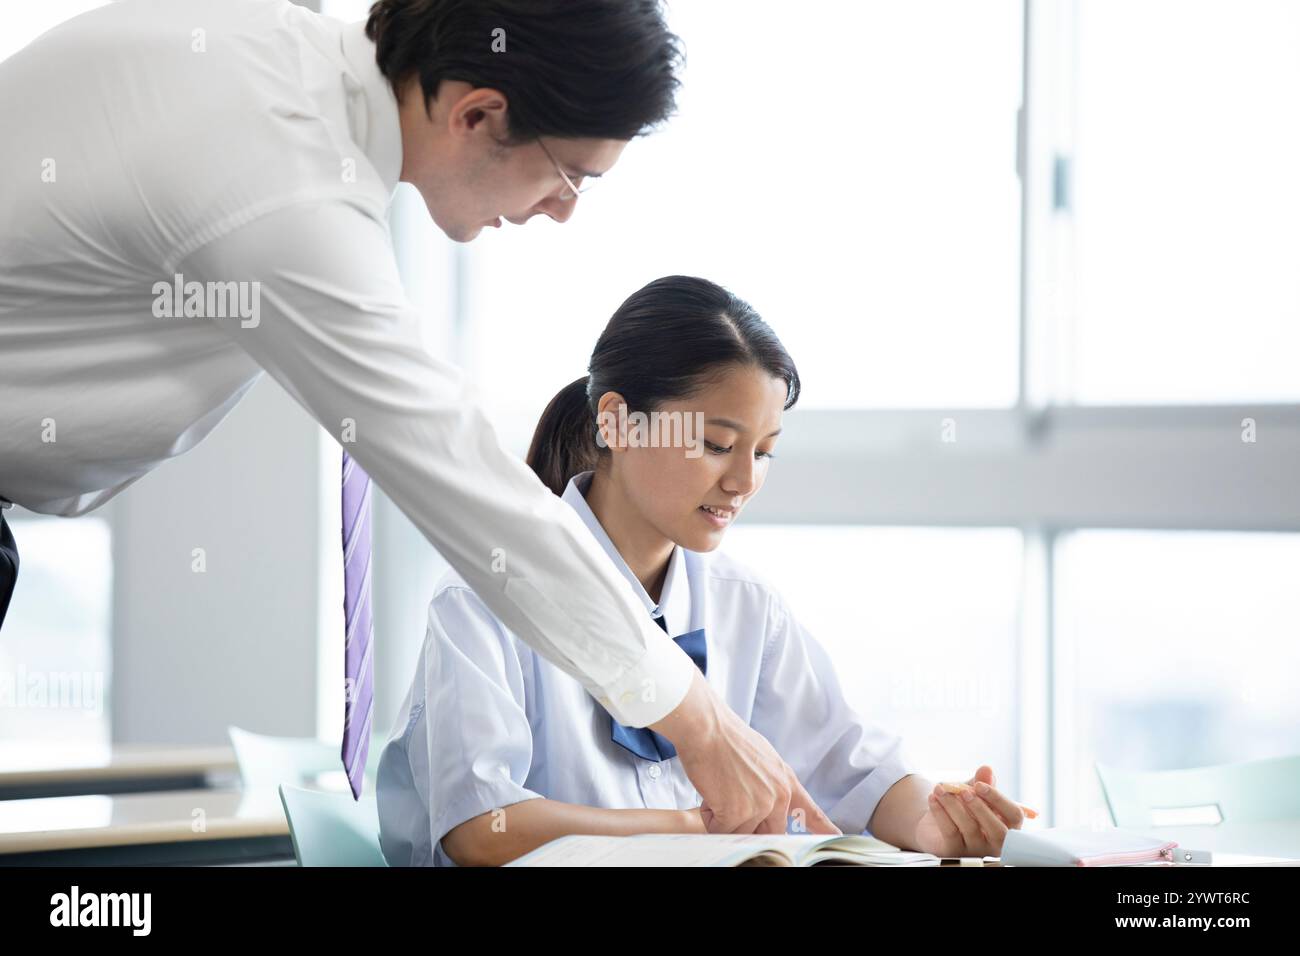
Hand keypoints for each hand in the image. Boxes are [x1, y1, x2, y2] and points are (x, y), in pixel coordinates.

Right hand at [651, 669, 840, 835]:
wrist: (707, 727)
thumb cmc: (726, 738)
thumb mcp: (762, 758)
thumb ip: (769, 784)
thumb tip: (765, 805)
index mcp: (785, 780)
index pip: (810, 811)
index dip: (823, 828)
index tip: (837, 836)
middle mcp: (778, 795)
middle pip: (769, 831)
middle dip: (748, 823)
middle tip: (730, 799)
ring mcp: (759, 805)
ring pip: (739, 831)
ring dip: (724, 817)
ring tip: (718, 787)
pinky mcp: (737, 813)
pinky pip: (720, 830)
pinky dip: (711, 817)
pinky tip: (710, 793)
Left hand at [911, 765, 1024, 857]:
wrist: (936, 824)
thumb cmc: (963, 807)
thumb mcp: (973, 792)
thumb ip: (982, 782)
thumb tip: (987, 769)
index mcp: (1008, 825)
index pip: (1014, 815)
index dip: (998, 799)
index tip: (979, 785)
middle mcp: (995, 842)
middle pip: (998, 830)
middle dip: (980, 808)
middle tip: (964, 791)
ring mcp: (975, 850)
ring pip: (970, 828)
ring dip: (953, 804)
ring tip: (941, 788)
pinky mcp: (954, 852)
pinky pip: (950, 832)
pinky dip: (940, 812)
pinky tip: (933, 798)